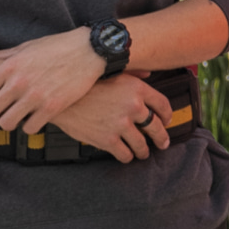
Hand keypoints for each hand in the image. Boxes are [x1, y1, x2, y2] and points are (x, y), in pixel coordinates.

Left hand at [0, 26, 102, 131]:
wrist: (90, 50)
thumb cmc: (58, 46)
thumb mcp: (27, 46)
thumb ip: (4, 55)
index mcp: (10, 66)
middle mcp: (19, 82)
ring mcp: (36, 96)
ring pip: (8, 123)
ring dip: (8, 125)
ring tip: (13, 121)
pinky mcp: (52, 107)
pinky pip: (30, 128)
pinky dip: (28, 127)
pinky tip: (32, 121)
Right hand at [57, 76, 173, 163]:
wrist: (61, 98)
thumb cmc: (86, 84)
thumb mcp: (112, 72)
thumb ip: (133, 74)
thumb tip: (149, 73)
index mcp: (137, 89)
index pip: (163, 105)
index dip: (167, 115)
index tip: (166, 121)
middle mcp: (133, 107)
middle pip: (156, 127)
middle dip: (161, 138)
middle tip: (163, 143)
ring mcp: (121, 125)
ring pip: (142, 145)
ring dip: (144, 151)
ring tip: (143, 152)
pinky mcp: (107, 140)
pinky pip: (125, 154)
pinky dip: (128, 156)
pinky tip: (127, 155)